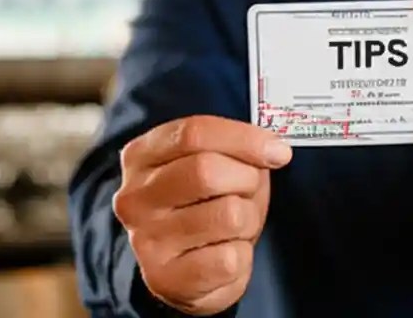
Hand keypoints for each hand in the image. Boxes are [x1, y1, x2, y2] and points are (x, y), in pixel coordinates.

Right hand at [114, 115, 292, 315]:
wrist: (186, 271)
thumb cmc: (204, 205)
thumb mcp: (214, 163)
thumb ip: (235, 147)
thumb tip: (275, 151)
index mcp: (140, 157)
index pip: (192, 133)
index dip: (243, 138)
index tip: (278, 150)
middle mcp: (134, 198)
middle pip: (206, 171)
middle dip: (246, 180)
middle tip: (250, 191)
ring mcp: (146, 240)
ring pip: (229, 215)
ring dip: (248, 220)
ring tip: (234, 227)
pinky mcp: (165, 279)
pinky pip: (230, 258)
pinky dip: (242, 256)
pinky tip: (225, 254)